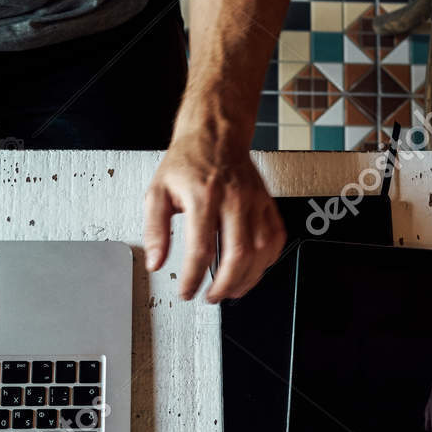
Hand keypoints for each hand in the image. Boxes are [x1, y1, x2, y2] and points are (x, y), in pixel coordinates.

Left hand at [143, 136, 284, 302]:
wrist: (216, 134)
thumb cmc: (188, 162)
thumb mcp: (157, 192)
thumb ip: (155, 230)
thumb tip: (156, 262)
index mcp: (203, 197)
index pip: (200, 249)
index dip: (192, 278)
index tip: (186, 291)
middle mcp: (233, 200)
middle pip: (238, 255)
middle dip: (224, 285)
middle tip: (211, 297)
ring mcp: (255, 202)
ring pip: (261, 251)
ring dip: (248, 279)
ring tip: (231, 290)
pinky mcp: (267, 203)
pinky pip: (276, 238)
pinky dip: (268, 261)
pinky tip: (253, 270)